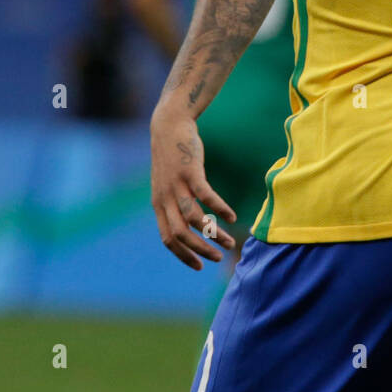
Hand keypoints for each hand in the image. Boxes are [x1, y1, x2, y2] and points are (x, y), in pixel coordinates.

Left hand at [150, 107, 236, 269]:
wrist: (168, 126)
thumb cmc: (173, 157)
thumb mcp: (169, 184)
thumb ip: (175, 202)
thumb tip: (190, 222)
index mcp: (159, 205)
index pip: (168, 239)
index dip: (184, 255)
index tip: (201, 266)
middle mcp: (165, 198)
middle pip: (180, 234)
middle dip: (201, 250)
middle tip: (219, 257)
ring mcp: (177, 185)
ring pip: (194, 219)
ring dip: (213, 234)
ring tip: (230, 242)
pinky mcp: (191, 172)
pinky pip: (206, 196)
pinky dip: (219, 208)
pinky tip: (232, 216)